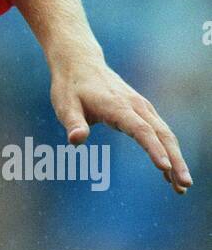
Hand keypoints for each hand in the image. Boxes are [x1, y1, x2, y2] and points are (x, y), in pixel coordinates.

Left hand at [49, 53, 191, 194]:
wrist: (80, 63)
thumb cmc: (70, 87)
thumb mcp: (65, 105)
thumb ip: (73, 123)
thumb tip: (76, 140)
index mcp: (117, 106)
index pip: (140, 129)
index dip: (153, 149)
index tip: (164, 168)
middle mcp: (135, 106)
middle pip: (162, 134)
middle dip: (175, 160)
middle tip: (184, 185)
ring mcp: (142, 107)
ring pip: (165, 134)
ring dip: (176, 159)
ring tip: (181, 187)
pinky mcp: (142, 110)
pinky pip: (159, 132)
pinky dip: (168, 151)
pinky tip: (168, 172)